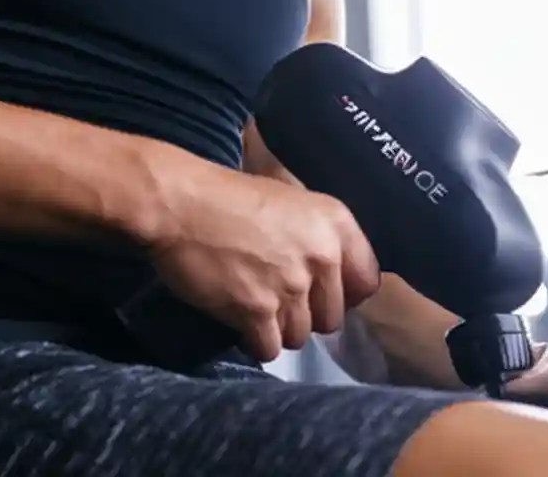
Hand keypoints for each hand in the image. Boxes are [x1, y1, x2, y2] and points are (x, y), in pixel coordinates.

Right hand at [149, 168, 381, 362]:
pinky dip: (254, 343)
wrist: (181, 204)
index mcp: (336, 224)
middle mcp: (322, 256)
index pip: (367, 282)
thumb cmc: (229, 198)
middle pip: (332, 317)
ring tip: (252, 306)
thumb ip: (319, 237)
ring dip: (277, 329)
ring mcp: (291, 286)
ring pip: (301, 336)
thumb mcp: (290, 203)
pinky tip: (239, 322)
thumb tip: (330, 278)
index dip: (344, 294)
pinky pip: (270, 349)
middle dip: (306, 315)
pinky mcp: (258, 311)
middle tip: (275, 299)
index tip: (321, 294)